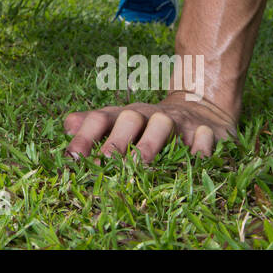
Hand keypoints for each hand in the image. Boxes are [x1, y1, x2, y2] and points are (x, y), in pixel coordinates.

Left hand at [63, 92, 236, 162]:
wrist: (199, 108)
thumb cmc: (149, 124)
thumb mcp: (121, 121)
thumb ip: (93, 125)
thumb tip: (66, 124)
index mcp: (125, 115)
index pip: (100, 118)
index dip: (85, 136)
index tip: (72, 157)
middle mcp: (148, 114)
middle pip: (129, 119)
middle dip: (116, 141)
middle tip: (104, 163)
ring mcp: (178, 120)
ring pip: (162, 124)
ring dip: (150, 144)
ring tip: (140, 164)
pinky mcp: (206, 131)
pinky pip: (202, 137)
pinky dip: (199, 148)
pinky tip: (194, 160)